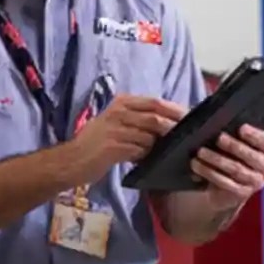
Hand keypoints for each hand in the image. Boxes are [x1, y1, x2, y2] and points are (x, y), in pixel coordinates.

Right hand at [65, 95, 185, 185]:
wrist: (72, 160)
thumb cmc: (96, 144)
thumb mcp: (116, 124)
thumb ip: (138, 121)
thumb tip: (167, 124)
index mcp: (122, 103)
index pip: (155, 102)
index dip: (175, 109)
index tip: (190, 118)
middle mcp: (119, 111)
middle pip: (156, 115)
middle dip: (175, 126)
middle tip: (190, 136)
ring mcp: (116, 128)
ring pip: (150, 134)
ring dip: (161, 145)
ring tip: (169, 152)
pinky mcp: (114, 146)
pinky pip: (140, 150)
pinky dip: (147, 156)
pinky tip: (148, 162)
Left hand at [191, 125, 263, 210]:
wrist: (224, 183)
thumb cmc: (229, 152)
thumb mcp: (231, 136)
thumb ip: (223, 121)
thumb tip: (197, 104)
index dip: (254, 135)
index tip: (241, 128)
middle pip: (251, 156)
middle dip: (234, 146)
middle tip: (218, 138)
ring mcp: (256, 182)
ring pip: (236, 169)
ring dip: (217, 159)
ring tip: (200, 151)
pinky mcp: (242, 193)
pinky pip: (226, 183)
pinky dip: (210, 173)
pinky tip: (197, 166)